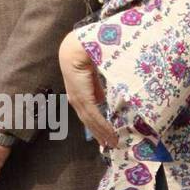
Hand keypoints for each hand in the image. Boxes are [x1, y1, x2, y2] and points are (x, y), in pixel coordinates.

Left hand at [59, 32, 118, 148]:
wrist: (81, 44)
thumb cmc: (89, 55)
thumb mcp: (94, 75)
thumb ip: (97, 88)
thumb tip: (101, 100)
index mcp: (78, 92)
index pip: (87, 113)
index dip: (96, 126)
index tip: (104, 136)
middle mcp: (76, 98)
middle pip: (88, 121)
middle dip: (100, 134)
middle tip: (110, 145)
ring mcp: (78, 98)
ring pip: (91, 121)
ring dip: (103, 133)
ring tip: (113, 143)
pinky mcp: (82, 97)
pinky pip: (94, 115)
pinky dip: (103, 126)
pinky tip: (110, 134)